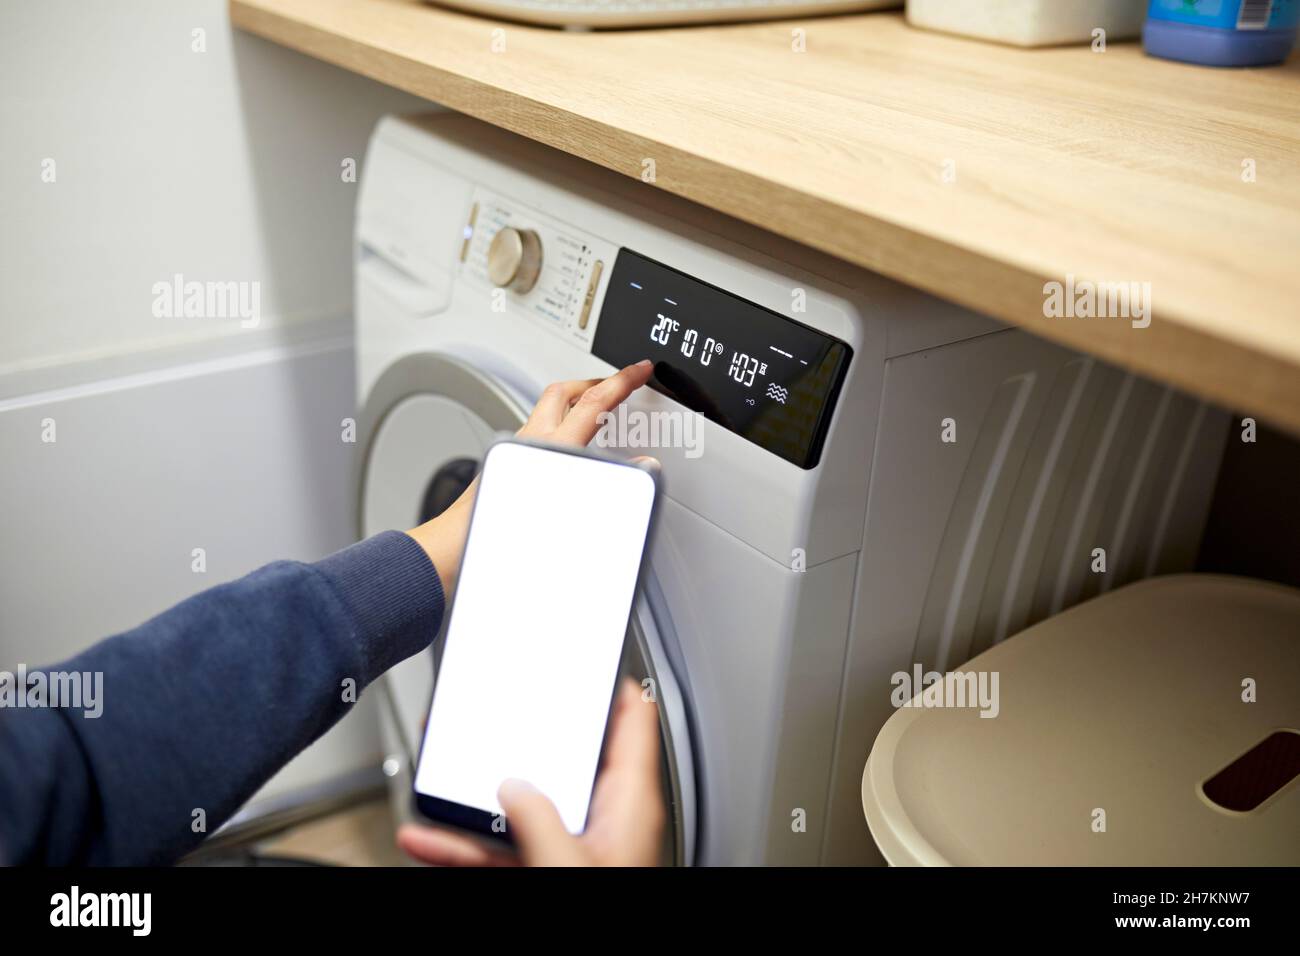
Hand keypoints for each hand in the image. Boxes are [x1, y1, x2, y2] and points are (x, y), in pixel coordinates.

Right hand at [397, 679, 665, 865]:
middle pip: (560, 762)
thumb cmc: (604, 913)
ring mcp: (570, 852)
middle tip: (487, 713)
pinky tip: (424, 838)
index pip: (632, 721)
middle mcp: (604, 824)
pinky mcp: (542, 875)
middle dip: (517, 742)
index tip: (584, 657)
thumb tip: (512, 785)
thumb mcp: (566, 863)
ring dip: (472, 799)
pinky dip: (460, 847)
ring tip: (434, 776)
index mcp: (629, 805)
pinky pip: (498, 852)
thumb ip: (538, 816)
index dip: (610, 684)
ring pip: (518, 810)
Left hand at [405, 360, 653, 591]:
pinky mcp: (506, 468)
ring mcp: (514, 452)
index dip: (621, 381)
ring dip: (571, 407)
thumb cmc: (496, 535)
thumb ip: (608, 484)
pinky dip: (556, 435)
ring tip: (594, 418)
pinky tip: (564, 454)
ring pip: (546, 413)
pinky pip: (535, 439)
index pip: (593, 401)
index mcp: (549, 446)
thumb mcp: (567, 513)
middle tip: (614, 386)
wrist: (451, 550)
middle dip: (592, 383)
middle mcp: (528, 442)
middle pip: (563, 392)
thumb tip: (640, 469)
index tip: (638, 369)